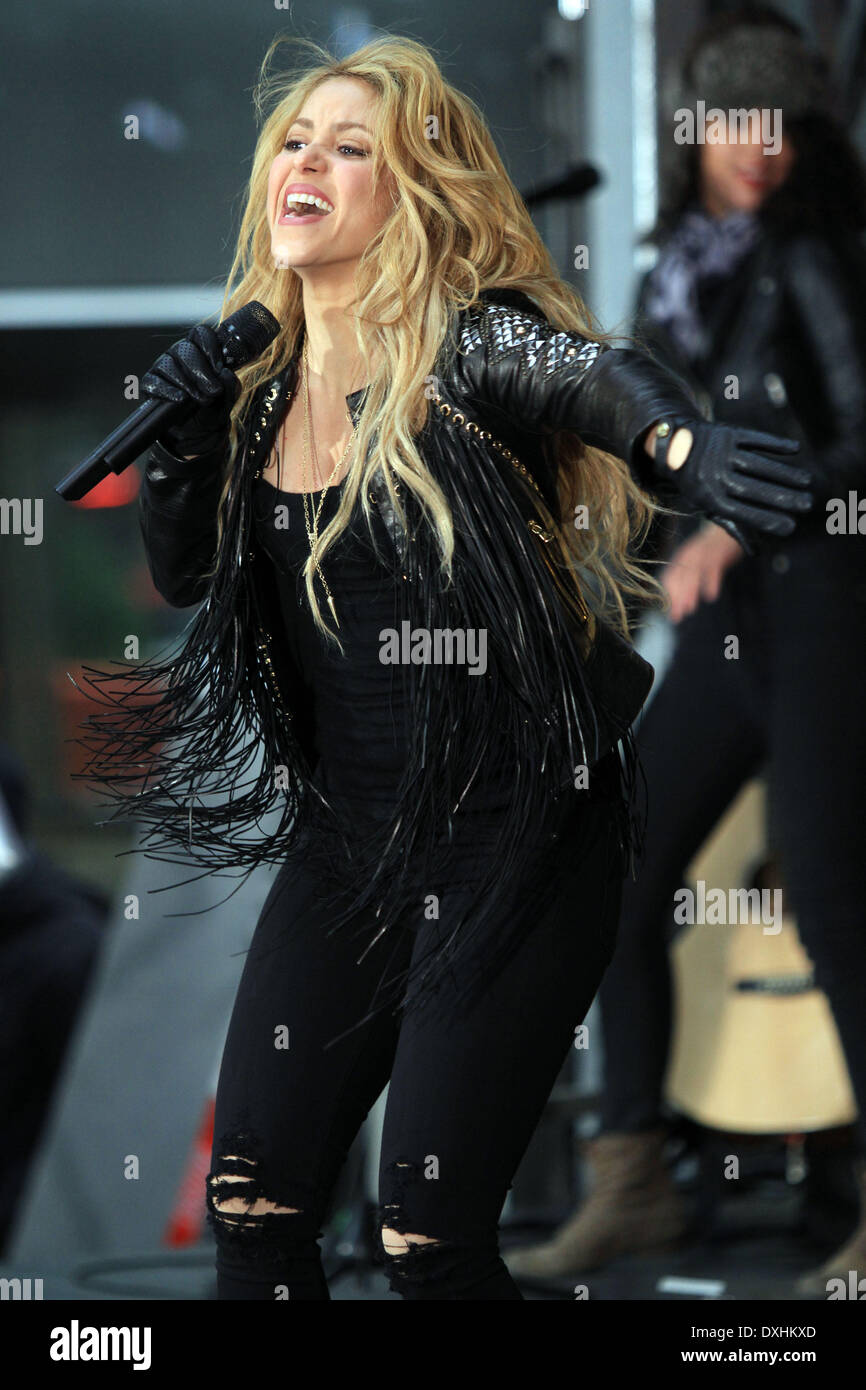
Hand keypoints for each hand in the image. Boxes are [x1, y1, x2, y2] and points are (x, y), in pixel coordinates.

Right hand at [140, 323, 241, 457]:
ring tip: (200, 399)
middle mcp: (179, 355)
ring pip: (168, 363)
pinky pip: (153, 381)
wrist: (197, 433)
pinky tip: (180, 399)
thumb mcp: (227, 398)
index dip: (211, 347)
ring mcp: (163, 367)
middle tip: (213, 390)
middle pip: (185, 348)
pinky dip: (167, 390)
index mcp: (200, 351)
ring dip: (186, 382)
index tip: (219, 366)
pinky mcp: (151, 384)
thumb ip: (230, 384)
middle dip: (201, 370)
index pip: (201, 334)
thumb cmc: (211, 409)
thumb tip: (225, 373)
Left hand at [649, 419, 813, 555]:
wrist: (675, 446)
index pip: (742, 513)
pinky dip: (774, 444)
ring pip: (757, 465)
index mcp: (709, 498)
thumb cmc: (699, 483)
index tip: (791, 527)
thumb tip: (756, 552)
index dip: (766, 520)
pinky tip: (795, 449)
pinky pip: (754, 439)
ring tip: (806, 481)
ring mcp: (721, 453)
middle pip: (753, 489)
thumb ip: (732, 525)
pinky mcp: (728, 433)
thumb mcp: (708, 505)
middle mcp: (714, 476)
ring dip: (784, 473)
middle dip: (782, 498)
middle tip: (807, 504)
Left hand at [662, 523, 744, 622]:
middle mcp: (688, 556)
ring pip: (692, 574)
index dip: (670, 597)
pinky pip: (712, 569)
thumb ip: (687, 579)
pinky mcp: (717, 553)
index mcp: (681, 559)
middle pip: (679, 579)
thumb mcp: (695, 563)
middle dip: (677, 598)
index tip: (673, 615)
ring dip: (689, 592)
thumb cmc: (711, 551)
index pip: (670, 579)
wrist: (727, 529)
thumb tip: (680, 602)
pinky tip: (711, 596)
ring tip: (689, 608)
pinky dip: (710, 582)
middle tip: (678, 616)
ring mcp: (702, 554)